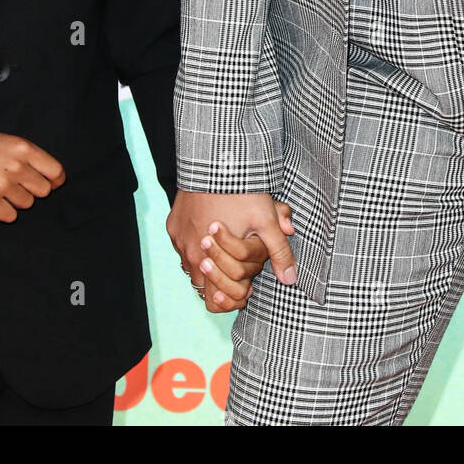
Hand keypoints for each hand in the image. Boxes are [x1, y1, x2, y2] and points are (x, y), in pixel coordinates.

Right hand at [0, 130, 64, 221]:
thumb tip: (53, 178)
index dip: (56, 180)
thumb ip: (30, 157)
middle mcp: (16, 167)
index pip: (55, 171)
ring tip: (1, 189)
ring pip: (26, 204)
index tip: (52, 183)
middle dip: (33, 190)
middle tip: (18, 185)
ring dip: (17, 200)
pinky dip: (4, 212)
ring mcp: (2, 185)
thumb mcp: (9, 141)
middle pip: (43, 190)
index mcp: (24, 149)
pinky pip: (10, 216)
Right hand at [167, 192, 295, 312]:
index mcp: (212, 262)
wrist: (215, 163)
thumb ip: (279, 253)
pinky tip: (210, 234)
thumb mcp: (267, 222)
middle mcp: (191, 257)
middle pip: (204, 285)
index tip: (247, 286)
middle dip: (222, 281)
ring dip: (207, 265)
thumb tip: (290, 278)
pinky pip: (182, 248)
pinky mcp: (172, 228)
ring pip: (192, 268)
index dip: (234, 296)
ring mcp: (179, 242)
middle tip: (239, 266)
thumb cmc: (242, 193)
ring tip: (225, 251)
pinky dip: (195, 247)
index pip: (216, 300)